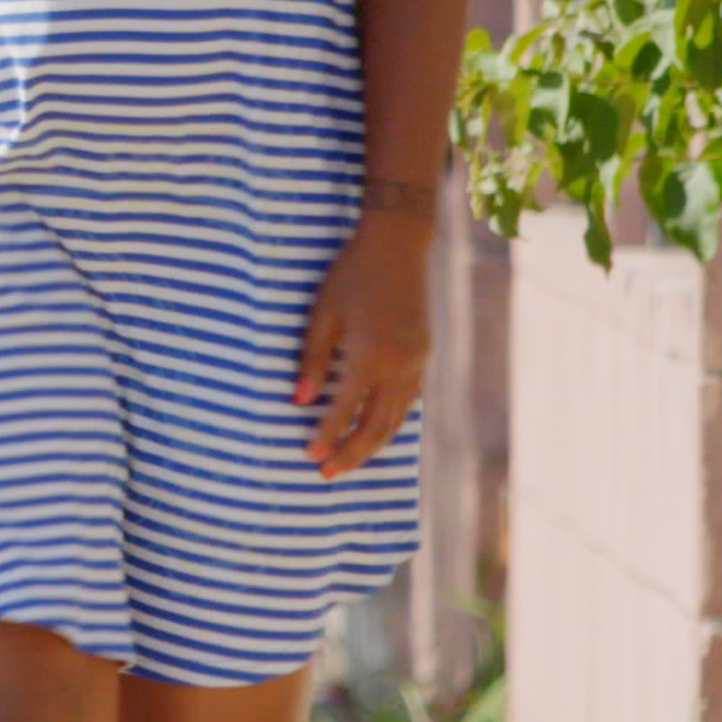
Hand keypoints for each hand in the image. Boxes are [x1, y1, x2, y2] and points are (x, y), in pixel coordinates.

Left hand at [294, 209, 435, 478]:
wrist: (398, 246)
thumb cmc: (351, 275)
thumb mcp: (323, 314)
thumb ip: (312, 360)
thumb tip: (298, 402)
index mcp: (370, 356)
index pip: (345, 410)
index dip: (327, 436)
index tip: (309, 456)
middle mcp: (399, 366)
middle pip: (376, 426)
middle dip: (351, 453)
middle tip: (327, 475)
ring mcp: (416, 362)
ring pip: (396, 418)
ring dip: (371, 444)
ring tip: (348, 462)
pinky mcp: (423, 356)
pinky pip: (407, 401)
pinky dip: (390, 423)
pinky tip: (374, 432)